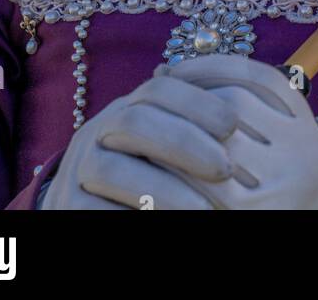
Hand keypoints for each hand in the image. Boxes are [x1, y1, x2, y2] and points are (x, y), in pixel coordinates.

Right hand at [39, 69, 241, 208]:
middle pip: (136, 120)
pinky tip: (169, 228)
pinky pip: (95, 212)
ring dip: (163, 190)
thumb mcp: (167, 149)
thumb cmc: (148, 181)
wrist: (91, 214)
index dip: (195, 101)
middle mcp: (98, 132)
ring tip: (204, 212)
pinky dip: (133, 220)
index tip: (233, 124)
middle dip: (184, 141)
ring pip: (113, 171)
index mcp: (126, 110)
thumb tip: (251, 104)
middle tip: (226, 167)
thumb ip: (193, 126)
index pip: (159, 89)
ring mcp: (77, 171)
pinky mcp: (66, 208)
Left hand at [152, 53, 317, 209]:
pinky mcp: (249, 212)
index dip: (214, 66)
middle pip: (235, 100)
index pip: (261, 77)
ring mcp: (283, 185)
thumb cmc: (262, 204)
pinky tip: (154, 164)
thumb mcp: (267, 157)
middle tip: (151, 99)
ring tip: (148, 128)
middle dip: (189, 96)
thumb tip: (164, 71)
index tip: (175, 71)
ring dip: (176, 127)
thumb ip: (236, 116)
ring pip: (214, 134)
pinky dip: (174, 165)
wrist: (286, 255)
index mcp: (310, 133)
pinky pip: (201, 176)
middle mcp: (306, 153)